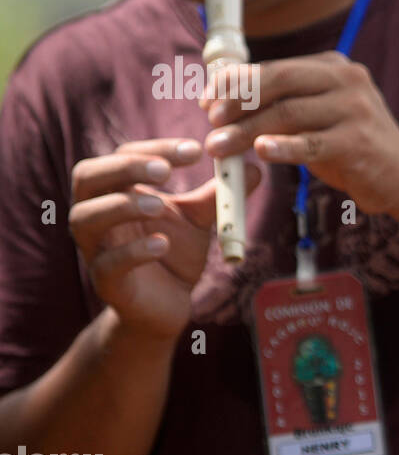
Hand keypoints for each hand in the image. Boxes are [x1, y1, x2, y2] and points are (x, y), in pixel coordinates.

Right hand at [69, 138, 262, 340]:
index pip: (125, 155)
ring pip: (86, 217)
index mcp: (117, 191)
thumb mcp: (197, 220)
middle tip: (166, 171)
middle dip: (125, 168)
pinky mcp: (105, 281)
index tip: (197, 150)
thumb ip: (218, 195)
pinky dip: (133, 251)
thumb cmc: (174, 252)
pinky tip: (161, 245)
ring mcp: (96, 247)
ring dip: (122, 206)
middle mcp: (97, 213)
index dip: (157, 148)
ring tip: (160, 206)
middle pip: (88, 176)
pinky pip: (107, 262)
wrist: (165, 305)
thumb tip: (255, 169)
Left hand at [202, 51, 398, 214]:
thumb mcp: (319, 117)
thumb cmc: (352, 148)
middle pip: (278, 81)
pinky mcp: (359, 142)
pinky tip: (261, 152)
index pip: (274, 67)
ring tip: (219, 148)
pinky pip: (311, 144)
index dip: (234, 83)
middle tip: (209, 120)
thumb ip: (284, 103)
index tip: (207, 102)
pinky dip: (282, 147)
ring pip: (287, 114)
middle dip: (237, 100)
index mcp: (335, 67)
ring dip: (246, 131)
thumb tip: (224, 98)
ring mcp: (356, 109)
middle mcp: (347, 80)